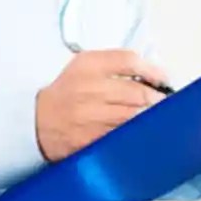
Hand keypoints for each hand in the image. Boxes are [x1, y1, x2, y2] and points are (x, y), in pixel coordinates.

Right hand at [36, 49, 169, 161]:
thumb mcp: (83, 66)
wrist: (36, 122)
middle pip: (137, 92)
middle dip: (157, 99)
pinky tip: (142, 133)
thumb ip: (113, 64)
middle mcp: (90, 88)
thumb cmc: (66, 93)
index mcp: (88, 65)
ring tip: (158, 118)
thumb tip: (151, 74)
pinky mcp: (91, 139)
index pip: (128, 61)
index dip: (152, 70)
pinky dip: (136, 134)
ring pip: (134, 116)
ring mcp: (90, 116)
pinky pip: (123, 136)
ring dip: (151, 118)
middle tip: (165, 103)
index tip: (163, 79)